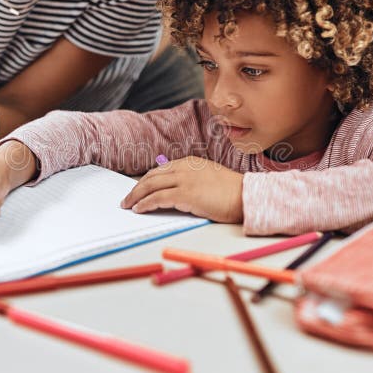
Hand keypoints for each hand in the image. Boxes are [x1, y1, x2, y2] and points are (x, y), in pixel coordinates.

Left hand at [120, 156, 243, 222]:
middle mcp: (185, 168)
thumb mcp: (210, 178)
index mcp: (190, 163)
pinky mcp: (185, 194)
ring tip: (128, 205)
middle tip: (127, 198)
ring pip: (151, 186)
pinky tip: (139, 209)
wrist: (246, 195)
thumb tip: (178, 193)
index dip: (147, 180)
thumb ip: (194, 180)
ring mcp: (184, 180)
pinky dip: (145, 204)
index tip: (139, 188)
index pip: (161, 169)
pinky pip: (158, 198)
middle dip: (137, 188)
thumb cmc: (233, 192)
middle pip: (152, 176)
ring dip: (136, 196)